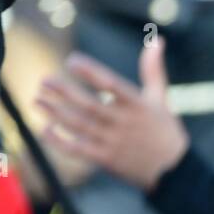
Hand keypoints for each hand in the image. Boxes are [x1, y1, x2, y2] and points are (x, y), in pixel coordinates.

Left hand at [37, 38, 187, 190]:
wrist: (175, 172)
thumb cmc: (165, 131)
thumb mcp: (161, 99)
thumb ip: (153, 70)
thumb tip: (157, 41)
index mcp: (137, 106)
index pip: (111, 85)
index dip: (91, 72)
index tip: (72, 61)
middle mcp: (124, 124)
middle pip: (89, 105)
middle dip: (64, 92)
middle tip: (44, 80)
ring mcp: (114, 143)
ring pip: (79, 126)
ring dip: (56, 113)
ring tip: (38, 100)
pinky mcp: (107, 160)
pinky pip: (78, 149)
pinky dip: (60, 141)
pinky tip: (46, 130)